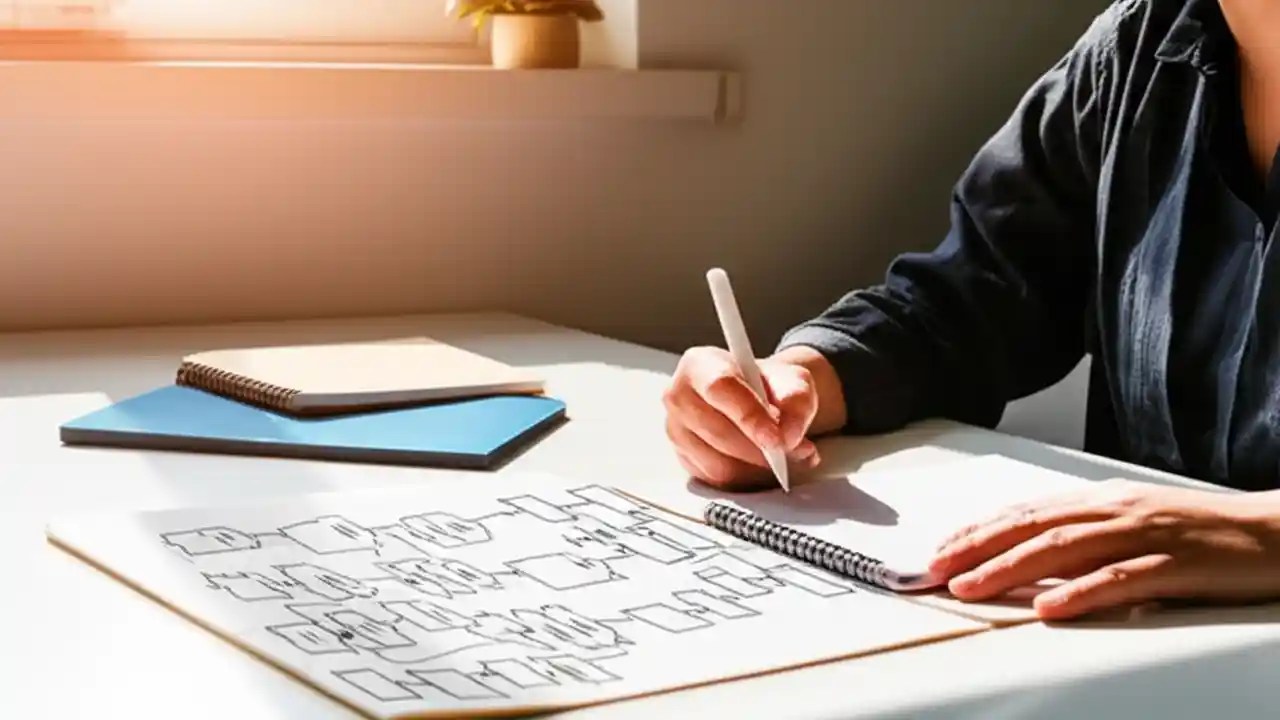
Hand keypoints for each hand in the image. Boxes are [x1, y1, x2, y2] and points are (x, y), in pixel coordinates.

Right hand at [663, 346, 820, 490]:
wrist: (758, 398)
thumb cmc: (767, 386)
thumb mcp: (792, 381)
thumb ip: (796, 400)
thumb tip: (788, 436)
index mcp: (700, 365)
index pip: (719, 388)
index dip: (749, 416)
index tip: (776, 439)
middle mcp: (679, 396)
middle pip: (718, 432)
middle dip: (760, 450)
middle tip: (792, 452)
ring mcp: (676, 430)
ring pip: (718, 463)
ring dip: (756, 468)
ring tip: (782, 458)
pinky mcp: (683, 459)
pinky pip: (717, 480)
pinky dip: (746, 479)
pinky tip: (762, 466)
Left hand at [929, 480, 1279, 619]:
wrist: (1274, 531)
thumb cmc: (1199, 531)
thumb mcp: (1131, 523)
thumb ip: (1083, 535)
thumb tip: (1026, 554)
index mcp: (1102, 499)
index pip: (1025, 512)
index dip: (979, 530)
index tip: (941, 549)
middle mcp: (1115, 510)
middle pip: (1033, 526)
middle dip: (978, 548)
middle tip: (937, 569)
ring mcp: (1145, 535)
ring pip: (1065, 549)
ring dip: (1011, 569)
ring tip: (973, 587)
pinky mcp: (1175, 565)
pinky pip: (1123, 579)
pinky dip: (1082, 592)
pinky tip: (1050, 607)